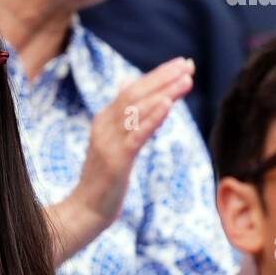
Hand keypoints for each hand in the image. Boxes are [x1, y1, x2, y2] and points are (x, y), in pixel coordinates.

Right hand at [49, 57, 193, 258]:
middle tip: (189, 64)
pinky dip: (153, 117)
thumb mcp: (112, 145)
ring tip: (186, 80)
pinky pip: (136, 134)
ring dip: (163, 92)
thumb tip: (124, 84)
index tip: (182, 63)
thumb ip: (121, 117)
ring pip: (137, 109)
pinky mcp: (116, 160)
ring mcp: (108, 142)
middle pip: (135, 93)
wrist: (86, 211)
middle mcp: (104, 125)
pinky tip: (168, 104)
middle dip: (163, 77)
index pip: (132, 89)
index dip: (157, 75)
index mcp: (104, 120)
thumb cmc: (104, 179)